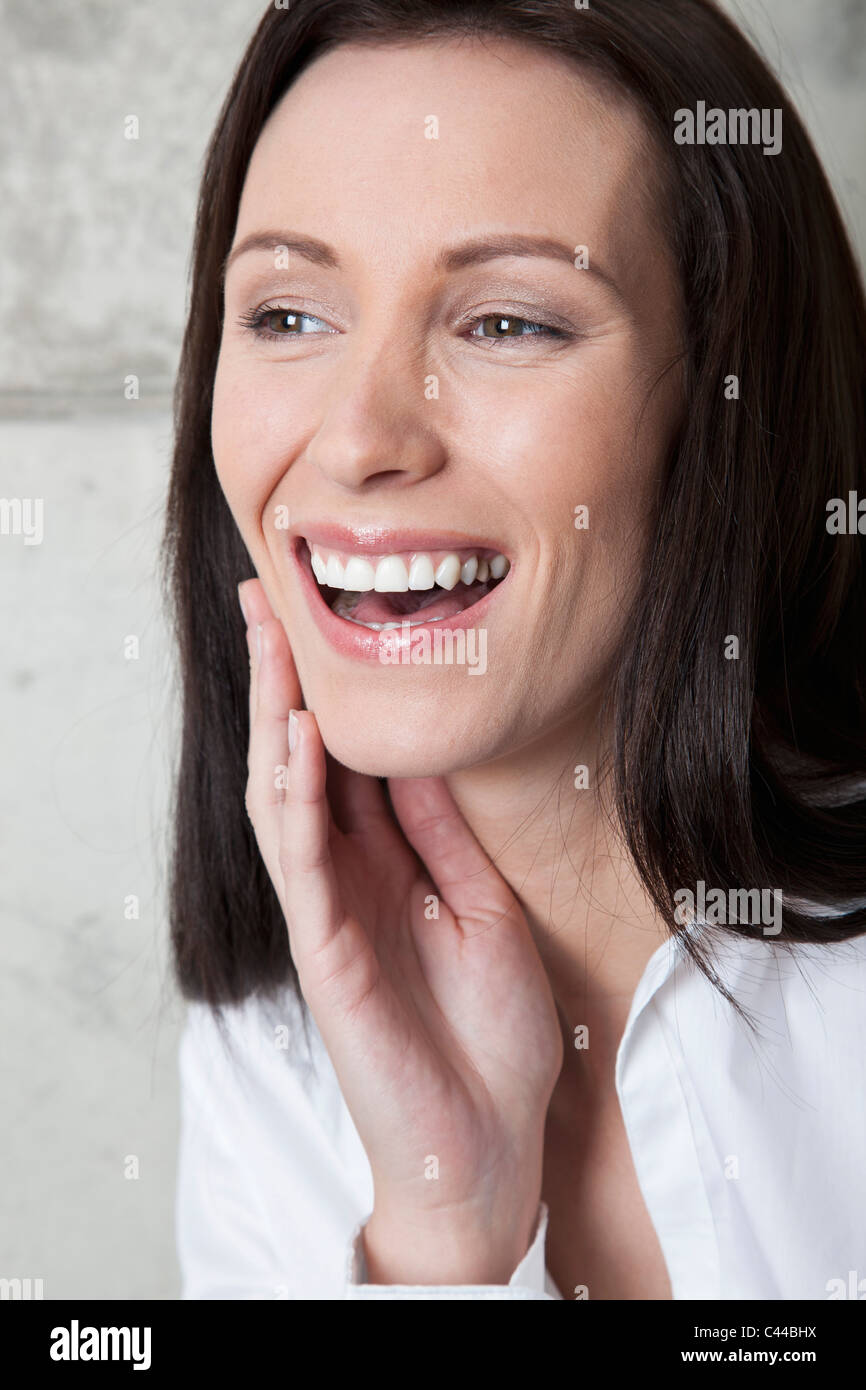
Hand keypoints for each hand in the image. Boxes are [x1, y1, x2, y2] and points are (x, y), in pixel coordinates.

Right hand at [239, 579, 562, 1282]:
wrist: (492, 1138)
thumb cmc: (488, 1033)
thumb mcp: (482, 906)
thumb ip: (443, 836)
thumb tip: (423, 757)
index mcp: (385, 864)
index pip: (344, 757)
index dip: (327, 687)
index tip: (320, 614)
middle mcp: (346, 878)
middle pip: (299, 761)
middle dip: (282, 680)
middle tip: (266, 598)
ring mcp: (328, 912)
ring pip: (284, 797)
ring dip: (275, 718)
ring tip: (275, 642)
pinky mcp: (324, 951)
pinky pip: (303, 861)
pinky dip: (296, 796)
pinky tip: (297, 739)